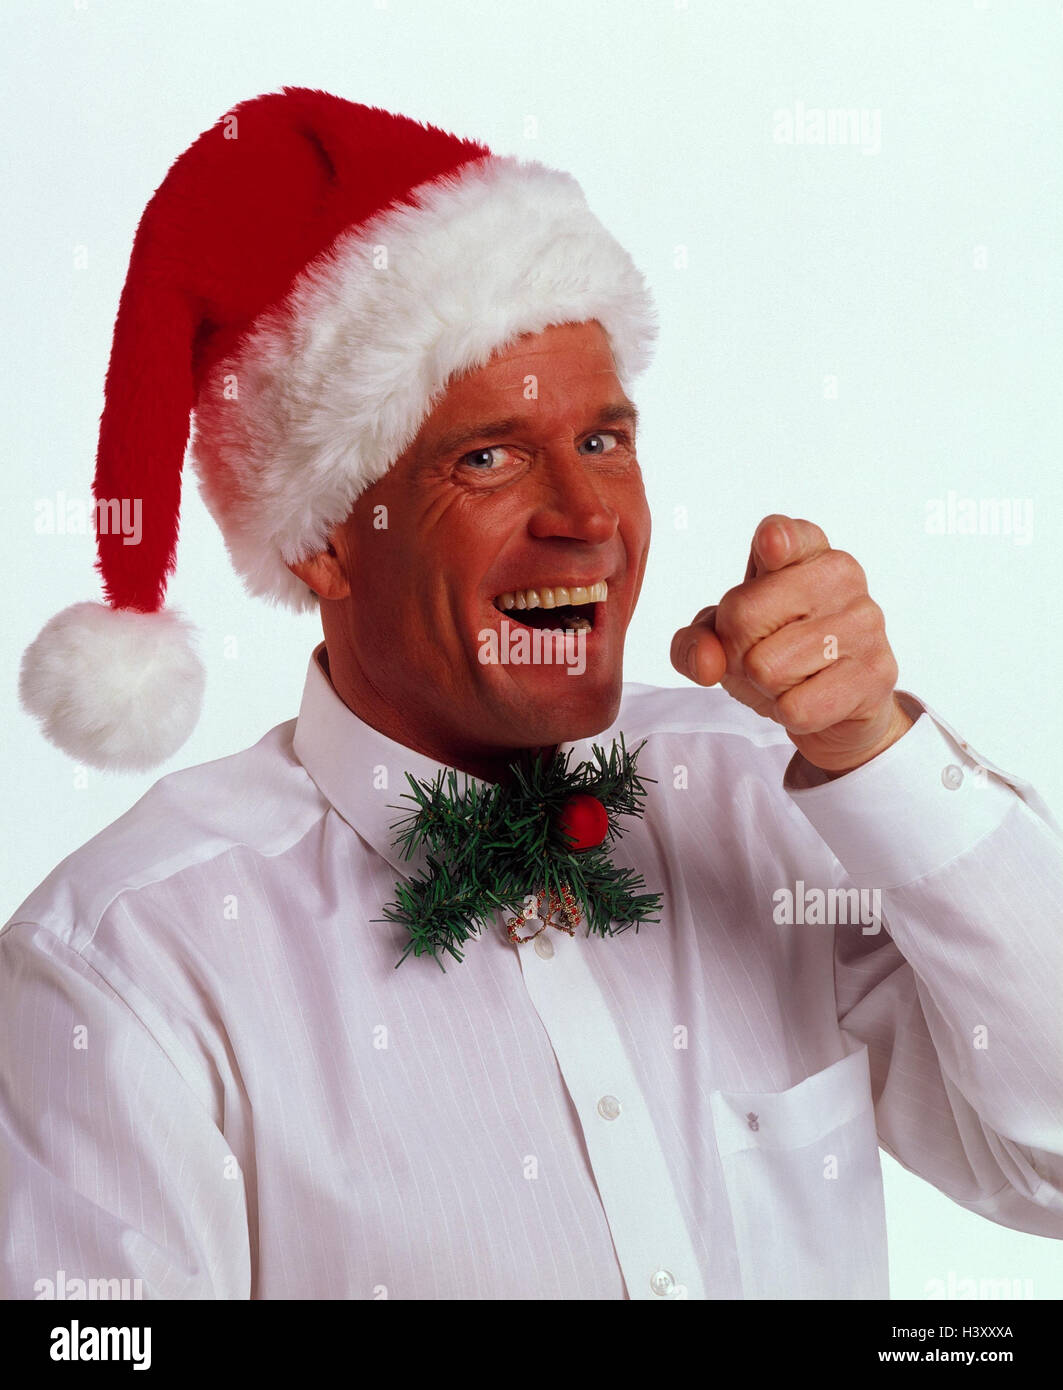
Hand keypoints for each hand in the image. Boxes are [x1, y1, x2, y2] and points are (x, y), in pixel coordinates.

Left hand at [669, 514, 911, 774]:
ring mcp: (864, 622)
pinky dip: (789, 713)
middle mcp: (840, 575)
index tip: (770, 545)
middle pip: (743, 616)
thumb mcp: (725, 640)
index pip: (787, 536)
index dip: (775, 541)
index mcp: (804, 551)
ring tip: (792, 676)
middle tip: (764, 653)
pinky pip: (797, 707)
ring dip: (765, 687)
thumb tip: (706, 661)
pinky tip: (812, 697)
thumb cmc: (777, 654)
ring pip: (767, 668)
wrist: (839, 707)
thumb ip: (696, 642)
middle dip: (736, 651)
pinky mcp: (876, 672)